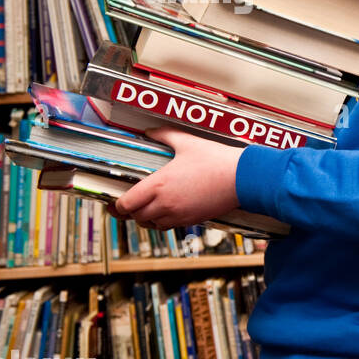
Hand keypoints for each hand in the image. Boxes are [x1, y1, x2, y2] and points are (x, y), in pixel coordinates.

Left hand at [112, 127, 244, 229]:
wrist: (243, 178)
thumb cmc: (217, 160)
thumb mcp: (187, 142)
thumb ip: (164, 135)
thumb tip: (149, 131)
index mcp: (158, 185)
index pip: (126, 203)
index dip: (117, 204)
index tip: (115, 201)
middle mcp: (165, 204)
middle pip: (136, 216)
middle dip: (130, 211)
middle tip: (127, 205)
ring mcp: (179, 214)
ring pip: (151, 224)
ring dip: (145, 218)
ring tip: (145, 209)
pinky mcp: (193, 220)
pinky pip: (169, 227)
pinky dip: (162, 222)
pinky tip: (165, 211)